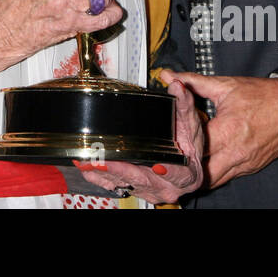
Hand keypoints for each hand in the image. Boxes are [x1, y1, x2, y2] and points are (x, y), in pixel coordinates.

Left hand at [73, 79, 204, 203]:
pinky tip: (87, 168)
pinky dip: (98, 177)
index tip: (156, 165)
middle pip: (143, 180)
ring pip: (125, 184)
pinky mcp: (133, 190)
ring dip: (105, 174)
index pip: (177, 174)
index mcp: (186, 174)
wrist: (183, 161)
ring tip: (90, 162)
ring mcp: (149, 191)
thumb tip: (177, 85)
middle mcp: (166, 187)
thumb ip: (184, 105)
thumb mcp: (190, 124)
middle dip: (122, 171)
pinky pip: (113, 186)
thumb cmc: (187, 144)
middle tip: (104, 160)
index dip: (166, 171)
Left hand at [157, 70, 277, 188]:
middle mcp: (237, 152)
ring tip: (191, 160)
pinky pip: (228, 177)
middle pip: (202, 173)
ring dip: (201, 172)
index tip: (170, 138)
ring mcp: (246, 163)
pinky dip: (216, 171)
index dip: (179, 143)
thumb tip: (171, 77)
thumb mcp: (225, 85)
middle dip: (187, 167)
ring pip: (215, 180)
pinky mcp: (252, 168)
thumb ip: (193, 82)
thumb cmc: (264, 96)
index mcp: (228, 130)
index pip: (194, 146)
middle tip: (176, 158)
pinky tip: (211, 158)